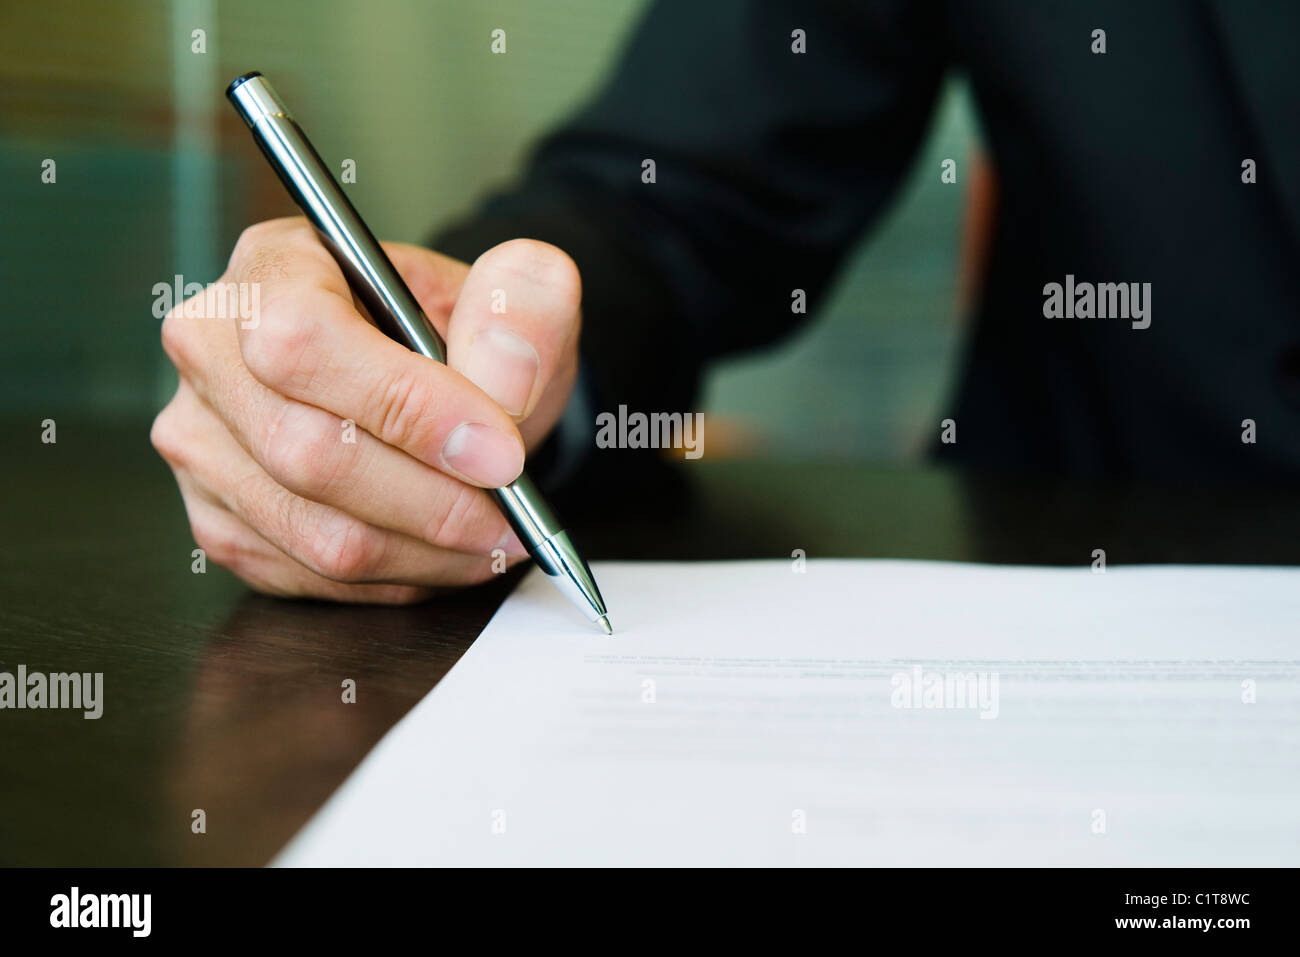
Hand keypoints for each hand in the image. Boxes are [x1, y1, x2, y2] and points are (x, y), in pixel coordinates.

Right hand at [152, 217, 581, 601]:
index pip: (303, 341)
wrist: (443, 384)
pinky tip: (445, 551)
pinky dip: (398, 578)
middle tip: (515, 511)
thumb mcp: (519, 293)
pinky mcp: (217, 518)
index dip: (408, 408)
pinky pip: (310, 576)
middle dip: (435, 500)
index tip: (501, 452)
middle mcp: (212, 348)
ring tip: (496, 536)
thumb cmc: (467, 333)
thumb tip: (501, 381)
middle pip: (306, 454)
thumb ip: (525, 306)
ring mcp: (201, 440)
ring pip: (315, 533)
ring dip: (427, 551)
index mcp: (276, 265)